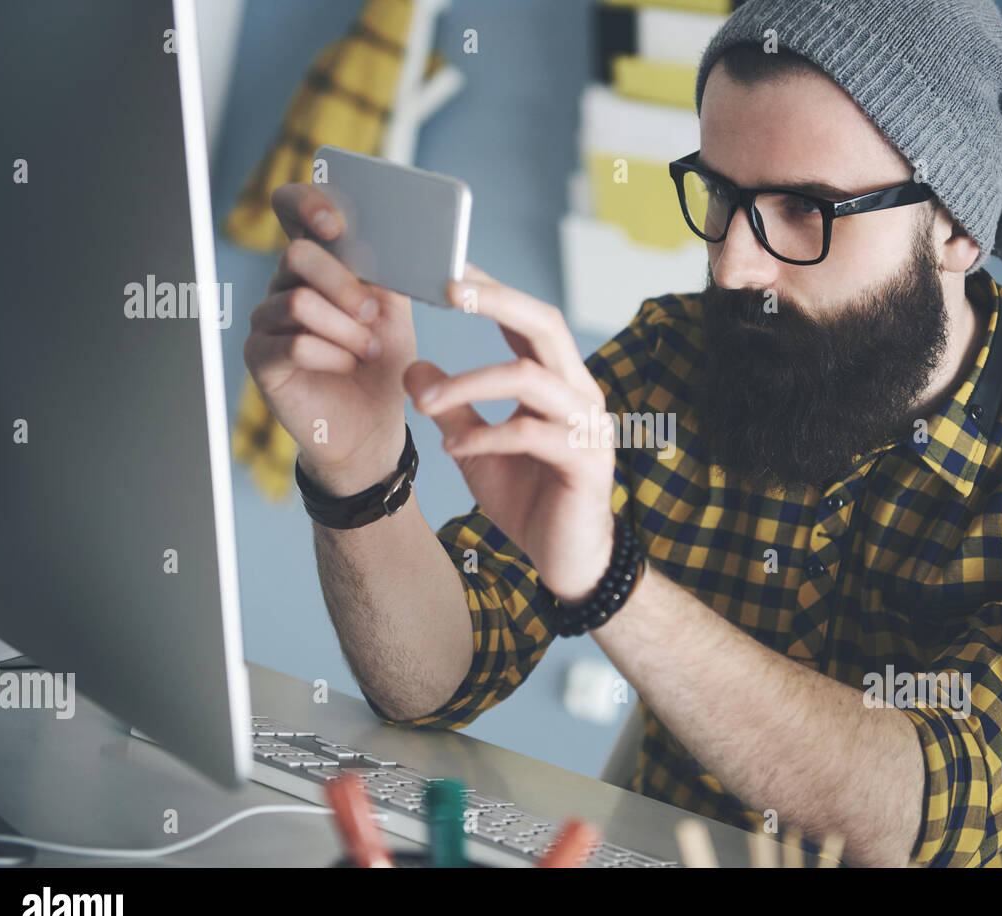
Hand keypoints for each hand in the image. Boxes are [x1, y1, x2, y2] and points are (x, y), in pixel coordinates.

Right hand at [242, 183, 416, 494]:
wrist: (371, 427)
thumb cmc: (382, 365)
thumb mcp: (394, 312)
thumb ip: (388, 271)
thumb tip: (395, 236)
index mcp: (319, 265)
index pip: (292, 210)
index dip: (306, 203)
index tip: (336, 224)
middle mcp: (286, 285)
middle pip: (297, 255)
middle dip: (343, 285)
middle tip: (371, 315)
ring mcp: (267, 320)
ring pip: (298, 302)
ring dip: (345, 330)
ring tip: (368, 352)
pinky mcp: (260, 357)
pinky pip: (293, 343)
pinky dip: (331, 356)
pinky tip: (347, 367)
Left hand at [405, 265, 615, 602]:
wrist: (566, 562)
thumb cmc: (529, 500)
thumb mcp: (475, 448)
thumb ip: (452, 409)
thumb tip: (413, 368)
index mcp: (558, 383)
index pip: (529, 322)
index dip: (493, 292)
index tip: (449, 268)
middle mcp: (580, 395)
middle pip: (545, 326)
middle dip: (496, 301)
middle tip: (447, 289)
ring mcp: (588, 427)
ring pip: (529, 378)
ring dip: (470, 383)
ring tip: (425, 403)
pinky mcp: (586, 463)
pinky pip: (530, 433)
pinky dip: (485, 437)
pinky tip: (453, 450)